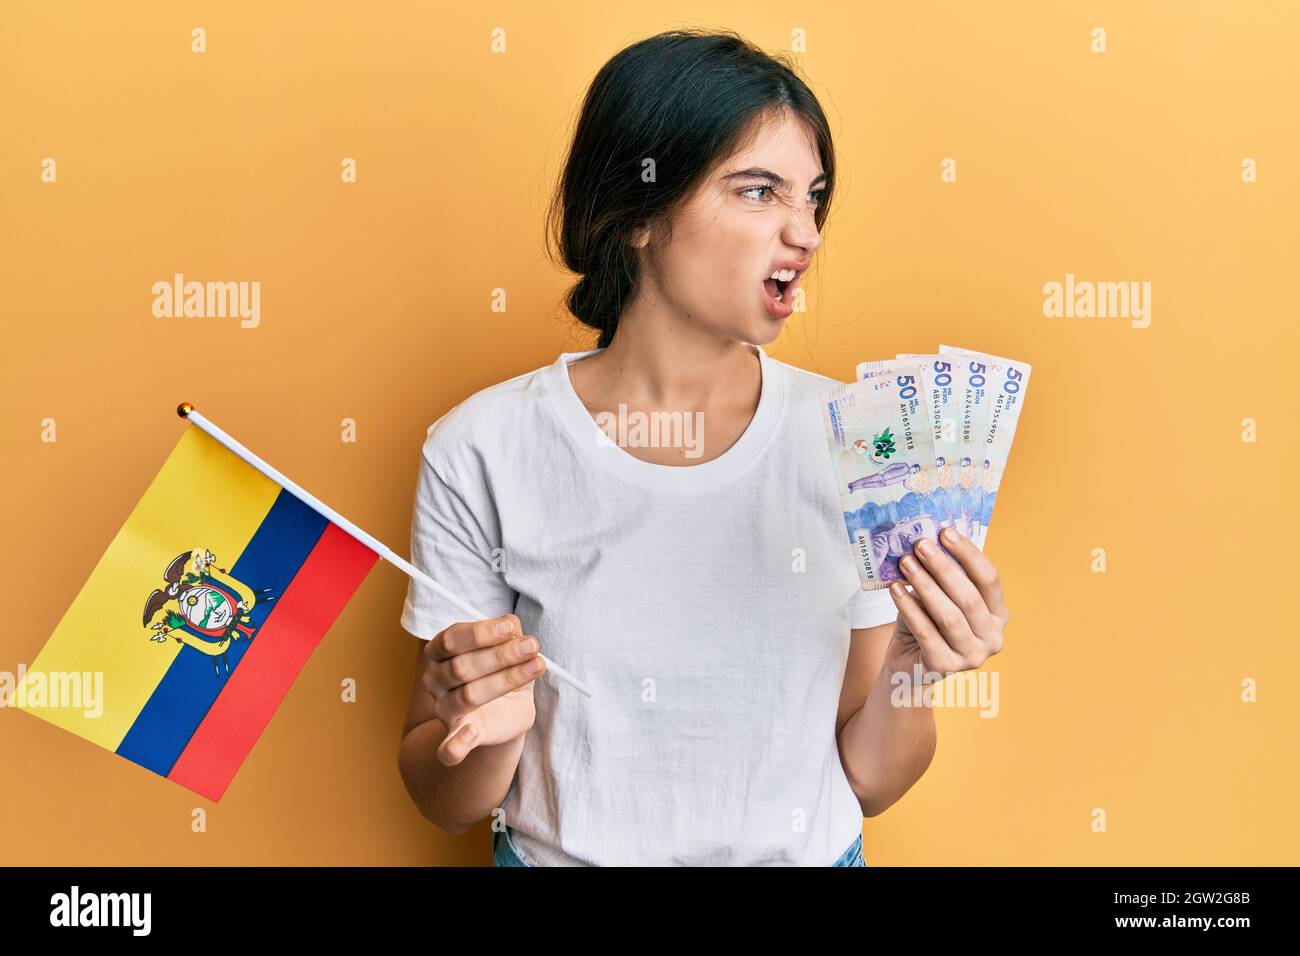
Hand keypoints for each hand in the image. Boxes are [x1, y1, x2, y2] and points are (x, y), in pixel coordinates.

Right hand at [420, 613, 545, 766]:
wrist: (505, 711)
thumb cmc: (502, 671)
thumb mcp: (510, 648)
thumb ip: (509, 635)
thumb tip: (512, 625)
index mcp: (440, 651)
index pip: (451, 638)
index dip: (481, 632)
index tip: (511, 627)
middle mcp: (435, 680)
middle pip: (461, 666)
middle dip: (500, 655)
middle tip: (532, 647)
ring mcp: (444, 710)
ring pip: (468, 696)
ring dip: (505, 680)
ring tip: (536, 667)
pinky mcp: (458, 738)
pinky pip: (448, 748)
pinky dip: (455, 745)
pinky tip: (470, 733)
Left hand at [885, 527, 1009, 679]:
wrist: (908, 663)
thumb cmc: (927, 622)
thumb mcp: (939, 595)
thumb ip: (942, 575)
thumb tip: (928, 539)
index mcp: (998, 614)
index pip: (989, 579)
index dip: (969, 554)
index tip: (946, 532)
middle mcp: (993, 637)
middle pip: (969, 597)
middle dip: (943, 568)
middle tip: (920, 545)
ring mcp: (972, 657)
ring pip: (949, 616)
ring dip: (925, 586)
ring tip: (905, 564)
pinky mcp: (945, 667)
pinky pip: (926, 633)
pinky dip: (909, 608)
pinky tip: (895, 589)